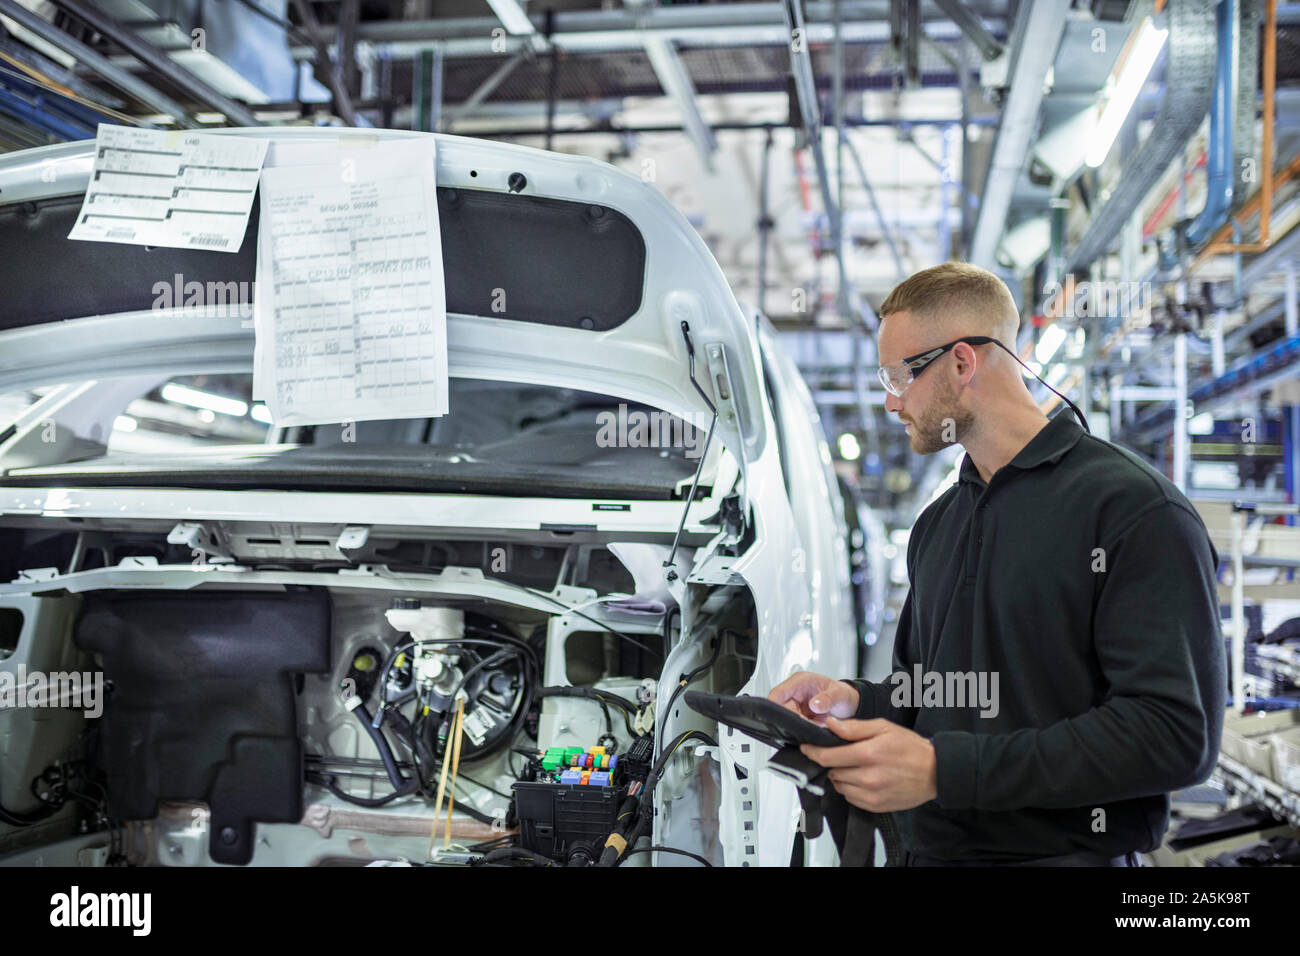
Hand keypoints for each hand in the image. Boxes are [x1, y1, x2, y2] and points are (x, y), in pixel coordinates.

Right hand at [767, 671, 858, 724]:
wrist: (848, 705)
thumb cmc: (843, 695)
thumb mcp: (839, 694)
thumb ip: (827, 698)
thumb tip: (814, 704)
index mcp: (800, 682)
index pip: (778, 693)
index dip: (774, 706)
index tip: (782, 718)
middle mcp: (795, 693)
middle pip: (781, 710)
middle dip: (794, 720)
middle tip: (812, 724)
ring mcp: (796, 706)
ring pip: (788, 720)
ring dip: (801, 726)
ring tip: (818, 724)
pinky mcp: (799, 717)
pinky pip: (796, 726)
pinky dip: (805, 730)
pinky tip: (817, 726)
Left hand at [800, 717, 937, 812]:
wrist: (935, 772)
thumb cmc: (911, 748)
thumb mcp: (883, 728)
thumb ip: (853, 728)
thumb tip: (830, 724)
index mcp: (868, 754)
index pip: (828, 757)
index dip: (813, 752)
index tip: (807, 748)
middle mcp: (868, 778)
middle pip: (832, 772)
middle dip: (830, 762)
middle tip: (840, 754)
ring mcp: (872, 795)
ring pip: (839, 786)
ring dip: (840, 776)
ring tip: (855, 766)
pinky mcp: (876, 806)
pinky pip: (850, 798)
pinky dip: (850, 788)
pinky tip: (862, 778)